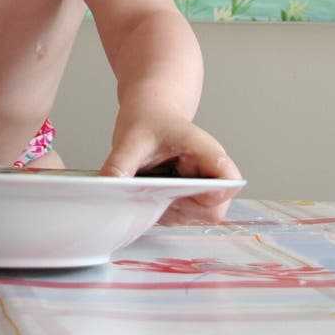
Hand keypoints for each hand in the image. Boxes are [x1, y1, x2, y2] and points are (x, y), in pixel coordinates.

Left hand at [100, 107, 241, 223]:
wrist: (149, 115)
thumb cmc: (149, 120)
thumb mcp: (131, 139)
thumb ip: (119, 164)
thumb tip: (106, 189)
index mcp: (208, 153)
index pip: (227, 184)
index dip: (211, 194)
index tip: (179, 190)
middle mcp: (211, 176)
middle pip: (210, 211)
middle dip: (175, 205)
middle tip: (147, 188)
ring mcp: (200, 193)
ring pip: (190, 218)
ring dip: (162, 208)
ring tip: (145, 182)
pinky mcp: (186, 203)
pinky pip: (174, 218)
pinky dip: (155, 210)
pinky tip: (144, 190)